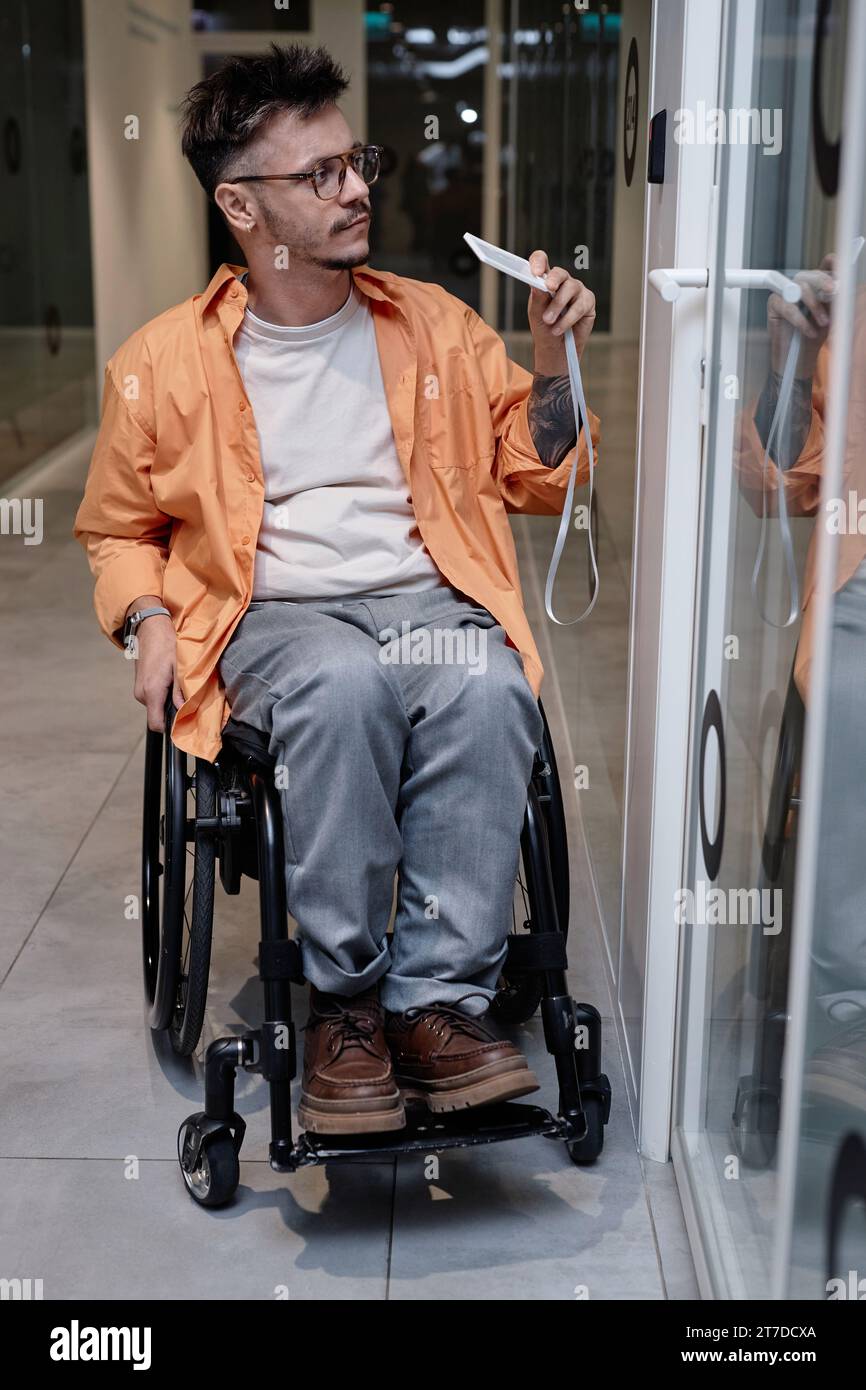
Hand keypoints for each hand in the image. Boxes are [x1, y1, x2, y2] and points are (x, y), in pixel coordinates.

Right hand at [125, 595, 183, 730]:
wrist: (150, 628)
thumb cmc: (166, 644)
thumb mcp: (178, 667)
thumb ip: (180, 691)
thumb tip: (183, 711)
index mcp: (152, 691)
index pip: (157, 725)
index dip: (170, 729)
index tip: (184, 725)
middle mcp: (141, 694)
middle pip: (158, 716)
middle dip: (172, 713)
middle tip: (187, 700)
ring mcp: (138, 690)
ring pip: (156, 707)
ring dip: (168, 702)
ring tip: (178, 685)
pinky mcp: (140, 686)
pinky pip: (153, 699)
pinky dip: (162, 695)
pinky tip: (170, 681)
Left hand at [527, 249, 595, 373]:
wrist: (556, 348)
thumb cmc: (544, 329)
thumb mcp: (536, 314)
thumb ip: (537, 298)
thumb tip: (536, 284)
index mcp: (546, 281)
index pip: (542, 262)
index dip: (539, 262)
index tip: (535, 271)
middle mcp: (562, 282)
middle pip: (559, 273)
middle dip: (553, 279)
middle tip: (547, 288)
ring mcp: (577, 291)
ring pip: (570, 288)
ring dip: (558, 305)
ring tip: (549, 321)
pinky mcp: (588, 302)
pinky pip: (579, 306)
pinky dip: (568, 319)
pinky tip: (559, 328)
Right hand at [767, 253, 835, 378]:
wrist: (801, 356)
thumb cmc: (816, 335)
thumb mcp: (832, 314)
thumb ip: (835, 298)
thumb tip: (839, 286)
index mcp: (817, 285)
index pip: (825, 267)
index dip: (831, 265)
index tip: (840, 270)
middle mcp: (801, 286)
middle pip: (811, 275)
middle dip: (823, 282)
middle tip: (833, 291)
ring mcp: (786, 293)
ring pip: (800, 287)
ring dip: (814, 305)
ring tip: (822, 322)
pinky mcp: (774, 304)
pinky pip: (787, 306)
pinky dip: (800, 320)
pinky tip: (808, 330)